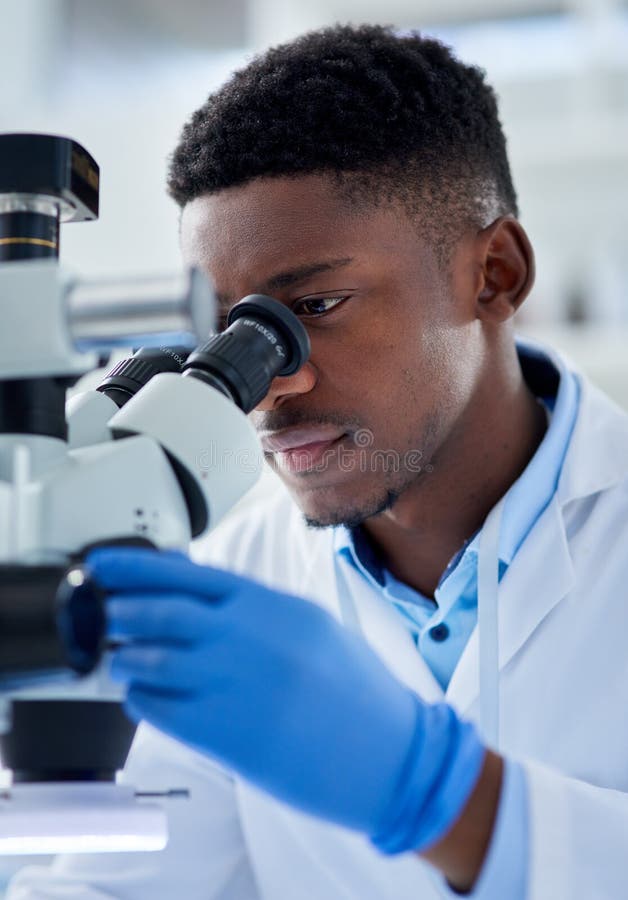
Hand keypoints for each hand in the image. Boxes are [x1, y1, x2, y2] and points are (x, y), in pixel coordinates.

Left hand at [87, 546, 484, 853]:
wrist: (388, 752)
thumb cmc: (353, 686)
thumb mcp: (308, 623)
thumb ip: (252, 603)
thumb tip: (195, 584)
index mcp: (269, 606)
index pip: (186, 572)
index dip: (135, 565)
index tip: (101, 564)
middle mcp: (246, 639)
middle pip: (159, 612)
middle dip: (118, 608)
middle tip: (97, 610)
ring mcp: (233, 686)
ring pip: (150, 661)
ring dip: (123, 656)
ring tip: (118, 655)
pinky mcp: (225, 735)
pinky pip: (159, 710)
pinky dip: (140, 698)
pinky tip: (144, 695)